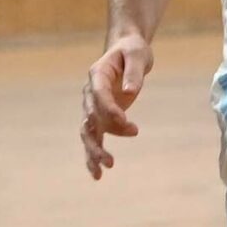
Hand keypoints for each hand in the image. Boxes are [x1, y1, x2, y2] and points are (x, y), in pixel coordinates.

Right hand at [82, 35, 151, 179]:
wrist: (126, 51)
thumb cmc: (133, 51)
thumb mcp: (138, 56)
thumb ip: (135, 73)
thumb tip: (131, 92)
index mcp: (98, 75)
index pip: (100, 95)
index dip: (110, 110)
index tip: (125, 122)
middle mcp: (90, 93)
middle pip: (89, 120)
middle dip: (97, 141)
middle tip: (109, 160)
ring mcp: (94, 107)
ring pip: (89, 133)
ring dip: (95, 152)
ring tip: (106, 168)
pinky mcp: (102, 117)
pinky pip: (95, 138)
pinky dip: (94, 155)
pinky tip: (97, 175)